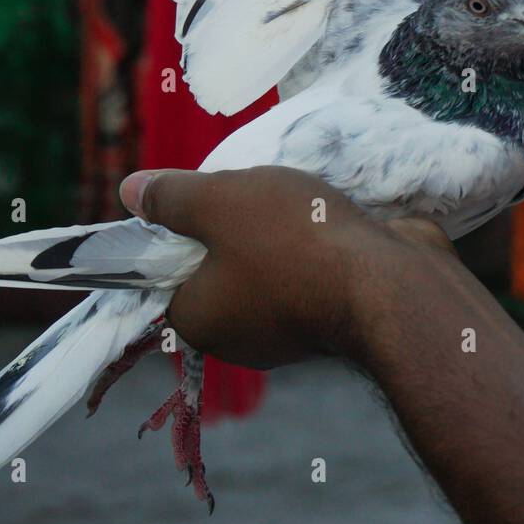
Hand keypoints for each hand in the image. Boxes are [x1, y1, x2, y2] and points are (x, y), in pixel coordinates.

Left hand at [120, 165, 452, 368]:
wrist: (393, 283)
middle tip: (251, 187)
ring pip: (269, 266)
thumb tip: (131, 192)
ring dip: (280, 230)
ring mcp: (291, 328)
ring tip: (295, 194)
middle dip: (235, 223)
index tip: (202, 194)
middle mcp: (240, 335)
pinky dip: (317, 244)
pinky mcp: (335, 314)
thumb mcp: (219, 201)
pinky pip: (311, 272)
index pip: (168, 274)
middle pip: (220, 266)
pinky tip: (328, 215)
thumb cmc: (292, 242)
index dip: (178, 230)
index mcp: (200, 319)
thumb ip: (173, 198)